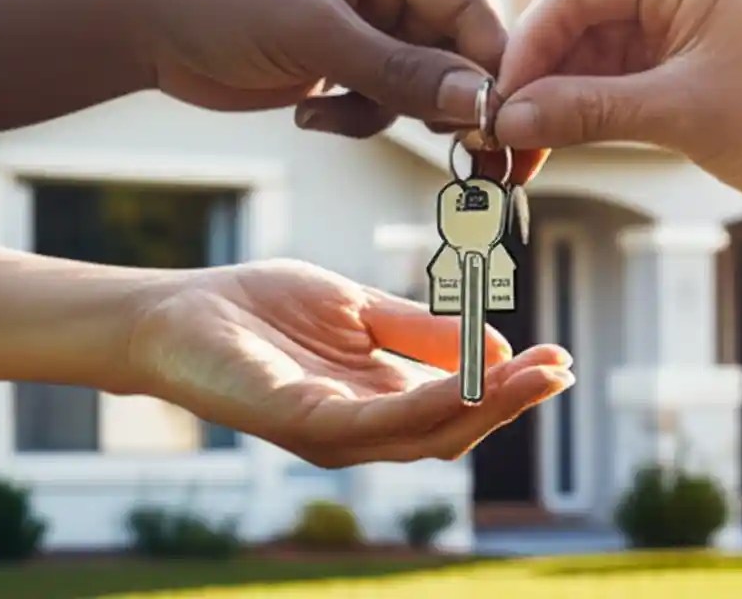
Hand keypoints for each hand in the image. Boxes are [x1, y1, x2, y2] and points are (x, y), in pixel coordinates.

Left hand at [123, 259, 574, 466]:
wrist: (181, 308)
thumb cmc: (260, 308)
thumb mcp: (357, 307)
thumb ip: (417, 329)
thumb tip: (494, 345)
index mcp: (377, 398)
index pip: (454, 406)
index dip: (508, 387)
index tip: (556, 358)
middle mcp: (361, 428)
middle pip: (451, 429)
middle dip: (510, 402)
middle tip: (560, 368)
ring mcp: (334, 432)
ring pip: (425, 433)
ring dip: (485, 407)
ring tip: (534, 376)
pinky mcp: (302, 422)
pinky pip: (378, 421)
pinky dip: (430, 403)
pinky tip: (470, 380)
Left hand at [141, 0, 503, 138]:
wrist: (137, 22)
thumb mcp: (310, 31)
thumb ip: (397, 69)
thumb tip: (479, 103)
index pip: (466, 3)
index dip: (487, 65)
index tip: (495, 122)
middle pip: (452, 46)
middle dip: (443, 97)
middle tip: (457, 152)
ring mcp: (363, 16)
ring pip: (420, 81)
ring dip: (388, 111)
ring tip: (329, 113)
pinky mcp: (342, 54)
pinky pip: (382, 97)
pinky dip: (356, 116)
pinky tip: (308, 112)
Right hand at [494, 0, 741, 228]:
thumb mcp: (677, 113)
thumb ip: (585, 111)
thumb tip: (510, 119)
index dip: (533, 42)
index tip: (501, 94)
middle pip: (580, 21)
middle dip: (538, 76)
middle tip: (500, 127)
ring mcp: (680, 26)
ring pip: (590, 55)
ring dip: (554, 99)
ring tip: (520, 146)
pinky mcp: (681, 67)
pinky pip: (612, 81)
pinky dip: (581, 111)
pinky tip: (552, 141)